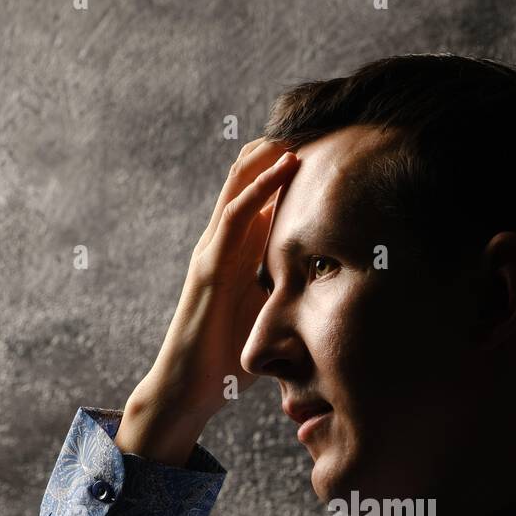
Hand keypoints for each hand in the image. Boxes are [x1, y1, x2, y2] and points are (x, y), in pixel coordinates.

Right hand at [116, 139, 299, 463]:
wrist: (189, 389)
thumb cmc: (226, 358)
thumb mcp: (265, 314)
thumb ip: (283, 292)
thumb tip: (326, 289)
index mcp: (234, 254)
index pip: (257, 199)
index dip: (280, 169)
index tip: (317, 148)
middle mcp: (220, 245)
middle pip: (244, 182)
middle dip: (274, 152)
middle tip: (311, 126)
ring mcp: (211, 252)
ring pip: (238, 187)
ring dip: (267, 157)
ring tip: (299, 129)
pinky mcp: (210, 268)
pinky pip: (235, 217)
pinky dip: (258, 188)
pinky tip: (283, 167)